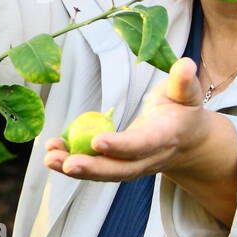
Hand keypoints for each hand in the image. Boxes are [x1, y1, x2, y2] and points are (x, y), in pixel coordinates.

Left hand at [43, 57, 210, 181]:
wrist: (187, 141)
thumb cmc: (183, 110)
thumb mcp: (187, 94)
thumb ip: (184, 82)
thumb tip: (185, 64)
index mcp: (166, 138)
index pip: (143, 144)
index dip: (121, 146)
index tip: (98, 142)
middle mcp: (148, 159)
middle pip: (120, 169)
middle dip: (92, 168)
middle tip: (66, 163)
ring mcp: (132, 166)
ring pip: (104, 173)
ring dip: (74, 168)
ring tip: (49, 158)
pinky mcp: (117, 166)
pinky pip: (95, 167)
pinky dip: (71, 162)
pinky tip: (51, 152)